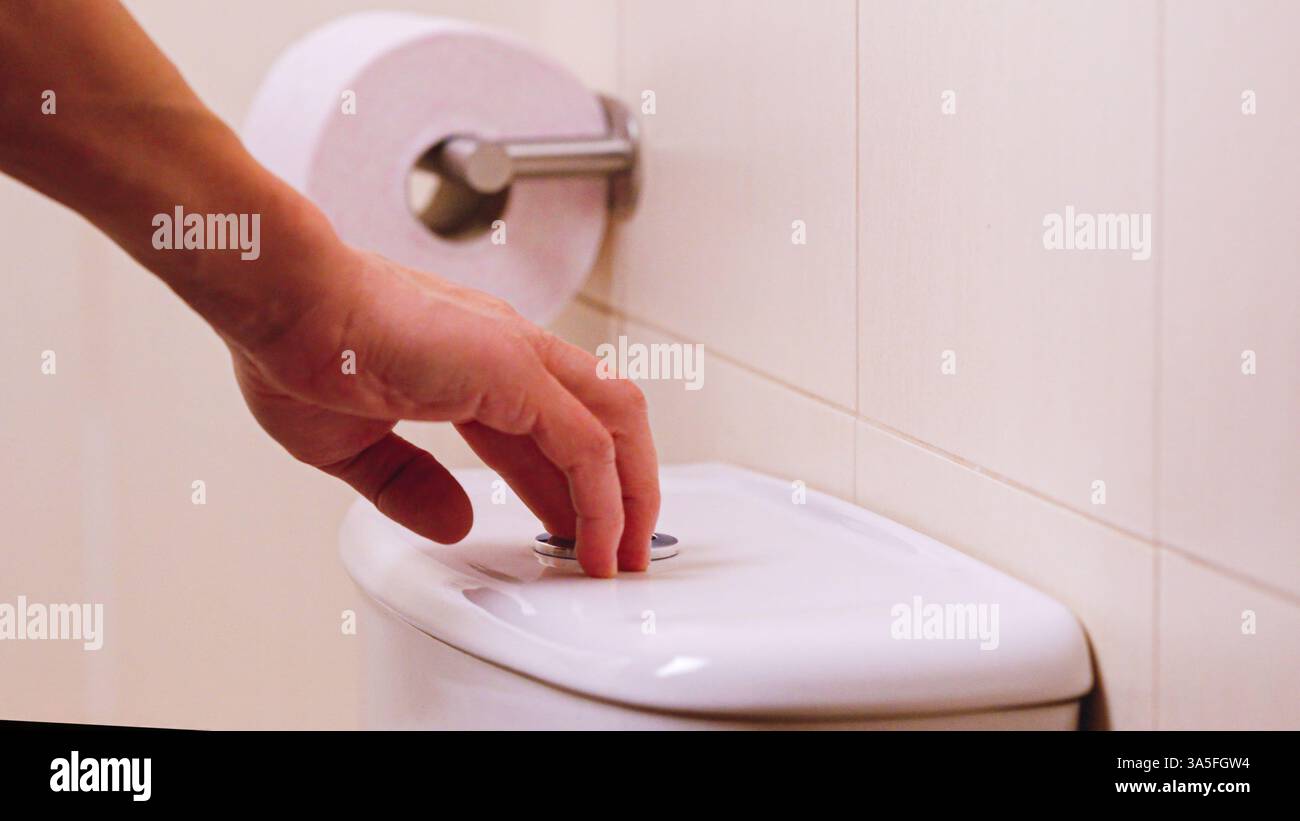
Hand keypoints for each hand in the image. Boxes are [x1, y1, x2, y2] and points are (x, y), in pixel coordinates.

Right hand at [229, 247, 659, 576]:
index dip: (567, 489)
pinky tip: (596, 542)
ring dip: (629, 496)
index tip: (574, 533)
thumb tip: (456, 522)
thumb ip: (407, 484)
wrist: (275, 298)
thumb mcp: (351, 445)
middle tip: (618, 552)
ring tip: (622, 556)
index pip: (547, 432)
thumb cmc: (293, 346)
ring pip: (615, 426)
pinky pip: (586, 446)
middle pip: (599, 422)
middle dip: (620, 492)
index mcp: (472, 362)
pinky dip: (602, 500)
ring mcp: (517, 355)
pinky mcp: (515, 369)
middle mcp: (508, 352)